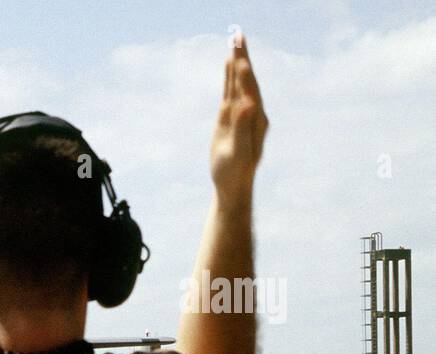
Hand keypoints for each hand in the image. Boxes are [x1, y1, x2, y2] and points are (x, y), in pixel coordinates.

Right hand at [209, 35, 268, 205]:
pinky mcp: (232, 118)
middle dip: (243, 57)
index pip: (250, 90)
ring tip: (235, 41)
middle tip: (238, 35)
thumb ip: (242, 128)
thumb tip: (247, 105)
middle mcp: (252, 112)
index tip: (239, 54)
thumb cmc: (235, 173)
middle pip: (247, 80)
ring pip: (240, 82)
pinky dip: (230, 77)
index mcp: (255, 119)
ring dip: (238, 62)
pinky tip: (229, 65)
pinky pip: (232, 91)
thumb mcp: (238, 152)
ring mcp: (243, 114)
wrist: (233, 186)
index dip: (244, 72)